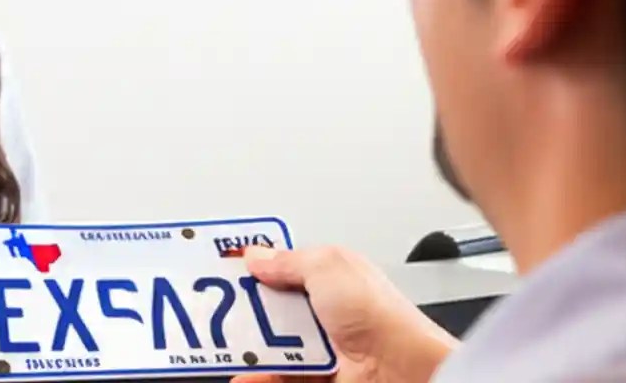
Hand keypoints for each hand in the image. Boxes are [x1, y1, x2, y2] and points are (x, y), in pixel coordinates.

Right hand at [233, 246, 457, 382]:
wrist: (404, 371)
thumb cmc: (381, 315)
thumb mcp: (328, 267)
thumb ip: (289, 260)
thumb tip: (257, 255)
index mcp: (330, 277)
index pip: (281, 267)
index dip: (253, 269)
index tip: (223, 272)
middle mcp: (325, 312)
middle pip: (270, 309)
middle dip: (245, 312)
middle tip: (220, 313)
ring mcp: (322, 348)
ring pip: (272, 346)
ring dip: (250, 349)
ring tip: (231, 349)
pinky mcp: (318, 377)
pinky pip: (281, 376)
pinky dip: (260, 377)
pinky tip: (246, 376)